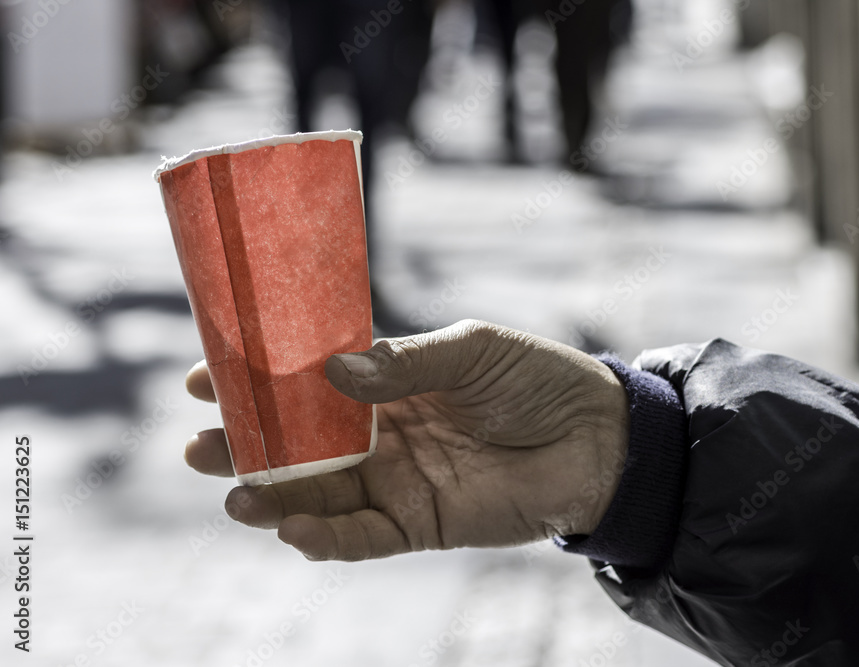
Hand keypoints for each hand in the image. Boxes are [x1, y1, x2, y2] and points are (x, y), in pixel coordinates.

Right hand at [184, 320, 628, 560]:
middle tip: (198, 444)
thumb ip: (403, 363)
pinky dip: (326, 537)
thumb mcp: (469, 351)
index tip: (205, 376)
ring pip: (318, 494)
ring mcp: (395, 480)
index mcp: (386, 382)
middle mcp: (379, 433)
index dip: (257, 382)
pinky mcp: (419, 523)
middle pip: (297, 444)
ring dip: (272, 497)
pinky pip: (362, 537)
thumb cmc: (536, 378)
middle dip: (247, 445)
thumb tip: (329, 370)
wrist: (599, 436)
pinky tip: (292, 528)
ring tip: (233, 493)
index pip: (306, 383)